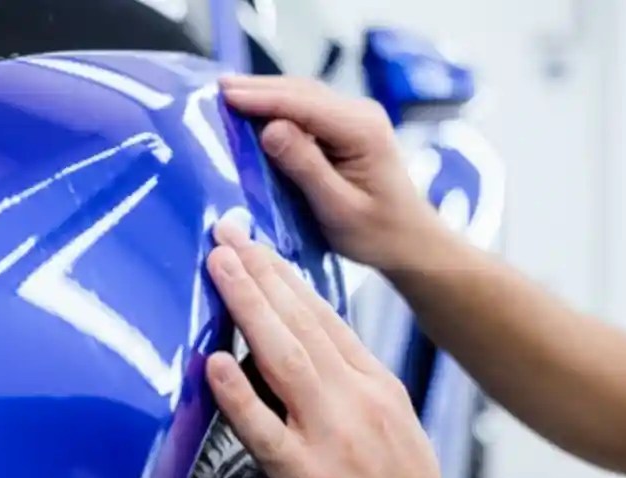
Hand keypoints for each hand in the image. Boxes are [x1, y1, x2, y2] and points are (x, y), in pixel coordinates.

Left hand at [204, 219, 480, 477]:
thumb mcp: (392, 437)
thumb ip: (351, 399)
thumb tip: (305, 372)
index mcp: (377, 389)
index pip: (326, 319)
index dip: (286, 277)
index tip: (258, 246)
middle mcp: (357, 402)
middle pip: (303, 323)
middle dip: (261, 271)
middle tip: (228, 232)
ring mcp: (332, 438)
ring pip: (284, 357)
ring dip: (249, 305)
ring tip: (221, 266)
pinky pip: (264, 429)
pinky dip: (237, 393)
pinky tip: (214, 364)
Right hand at [220, 75, 448, 271]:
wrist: (410, 240)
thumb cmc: (377, 233)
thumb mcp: (338, 209)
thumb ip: (306, 168)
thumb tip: (270, 130)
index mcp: (362, 130)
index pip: (303, 104)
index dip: (261, 98)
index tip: (225, 95)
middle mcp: (361, 114)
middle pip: (301, 91)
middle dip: (257, 89)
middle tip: (216, 88)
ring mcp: (355, 117)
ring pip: (302, 95)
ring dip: (266, 94)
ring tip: (228, 94)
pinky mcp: (347, 127)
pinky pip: (307, 108)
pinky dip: (279, 106)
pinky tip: (255, 111)